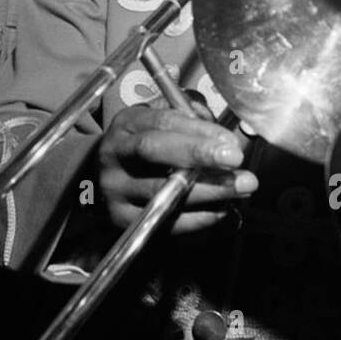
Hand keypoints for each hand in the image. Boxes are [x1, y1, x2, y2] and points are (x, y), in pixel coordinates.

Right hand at [97, 105, 256, 233]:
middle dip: (198, 154)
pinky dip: (199, 217)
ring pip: (162, 191)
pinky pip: (165, 221)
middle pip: (153, 151)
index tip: (228, 139)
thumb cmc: (139, 147)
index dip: (197, 130)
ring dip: (208, 190)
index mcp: (126, 124)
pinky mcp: (122, 219)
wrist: (98, 179)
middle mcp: (115, 154)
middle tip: (235, 158)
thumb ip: (188, 118)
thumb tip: (221, 133)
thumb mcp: (156, 122)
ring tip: (242, 187)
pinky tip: (222, 208)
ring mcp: (116, 189)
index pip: (161, 122)